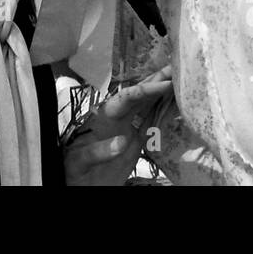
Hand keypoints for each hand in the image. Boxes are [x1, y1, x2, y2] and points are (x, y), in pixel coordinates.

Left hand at [63, 65, 172, 185]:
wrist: (79, 186)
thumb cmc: (73, 170)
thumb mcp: (79, 161)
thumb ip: (97, 151)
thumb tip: (122, 141)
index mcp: (103, 117)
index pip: (127, 97)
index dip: (146, 89)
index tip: (165, 84)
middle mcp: (117, 118)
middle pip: (139, 94)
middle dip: (156, 80)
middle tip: (177, 66)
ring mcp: (127, 129)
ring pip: (147, 105)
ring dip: (161, 92)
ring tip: (179, 79)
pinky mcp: (135, 143)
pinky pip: (151, 124)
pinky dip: (163, 113)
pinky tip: (174, 105)